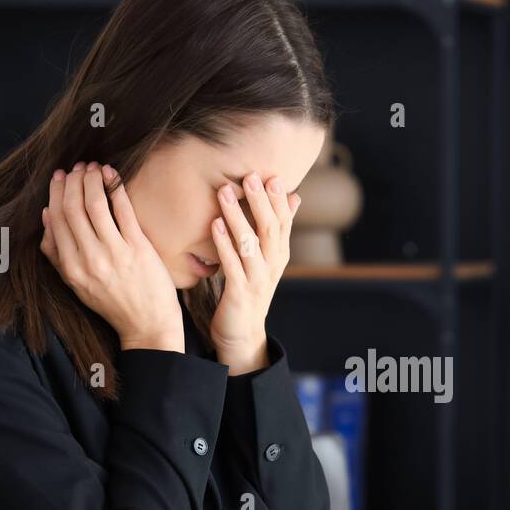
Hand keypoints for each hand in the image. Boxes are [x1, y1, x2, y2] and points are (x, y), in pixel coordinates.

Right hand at [40, 162, 184, 352]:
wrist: (146, 325)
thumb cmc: (111, 302)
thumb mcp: (75, 283)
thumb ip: (56, 253)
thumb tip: (47, 215)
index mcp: (71, 268)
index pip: (57, 219)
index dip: (57, 192)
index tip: (60, 176)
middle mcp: (89, 260)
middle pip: (73, 208)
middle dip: (73, 181)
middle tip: (77, 167)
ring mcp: (114, 253)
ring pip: (95, 205)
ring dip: (93, 180)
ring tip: (94, 168)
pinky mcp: (138, 249)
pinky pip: (123, 210)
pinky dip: (116, 188)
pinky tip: (113, 175)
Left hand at [209, 173, 301, 371]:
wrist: (242, 335)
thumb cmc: (250, 289)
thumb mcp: (268, 258)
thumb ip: (278, 228)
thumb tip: (295, 196)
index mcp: (279, 255)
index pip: (283, 222)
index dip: (278, 199)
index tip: (272, 174)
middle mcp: (272, 265)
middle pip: (269, 229)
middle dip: (260, 202)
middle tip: (250, 176)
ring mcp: (257, 280)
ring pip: (249, 244)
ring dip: (237, 217)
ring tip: (225, 192)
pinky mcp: (239, 293)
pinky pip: (231, 265)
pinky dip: (223, 244)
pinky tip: (214, 225)